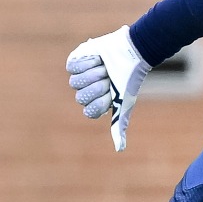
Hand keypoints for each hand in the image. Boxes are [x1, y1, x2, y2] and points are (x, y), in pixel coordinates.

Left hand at [65, 27, 151, 151]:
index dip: (99, 101)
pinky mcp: (76, 60)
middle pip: (80, 97)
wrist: (130, 51)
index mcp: (97, 103)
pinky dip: (87, 62)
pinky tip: (97, 58)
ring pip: (74, 82)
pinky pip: (72, 67)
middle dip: (97, 86)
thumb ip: (119, 126)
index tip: (112, 93)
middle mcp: (87, 91)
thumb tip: (120, 150)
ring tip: (104, 67)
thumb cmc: (129, 79)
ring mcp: (81, 76)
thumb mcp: (124, 104)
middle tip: (109, 78)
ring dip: (93, 73)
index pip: (88, 111)